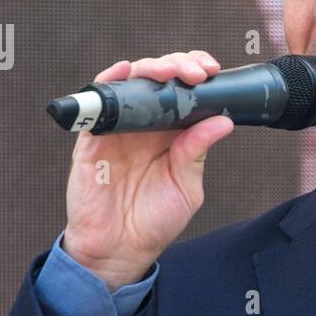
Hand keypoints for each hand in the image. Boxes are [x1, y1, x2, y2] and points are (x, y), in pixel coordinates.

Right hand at [60, 51, 234, 289]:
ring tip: (170, 71)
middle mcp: (146, 125)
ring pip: (131, 82)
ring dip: (150, 68)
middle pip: (159, 79)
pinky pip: (97, 102)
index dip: (197, 73)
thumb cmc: (154, 221)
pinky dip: (110, 81)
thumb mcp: (186, 188)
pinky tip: (125, 72)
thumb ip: (197, 153)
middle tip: (196, 72)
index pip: (185, 92)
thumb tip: (222, 122)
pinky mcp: (92, 138)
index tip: (213, 72)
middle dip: (179, 65)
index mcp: (172, 134)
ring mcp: (118, 128)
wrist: (118, 250)